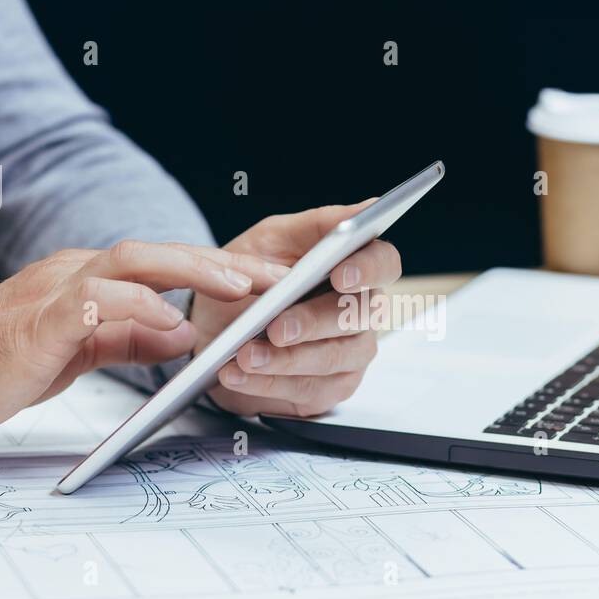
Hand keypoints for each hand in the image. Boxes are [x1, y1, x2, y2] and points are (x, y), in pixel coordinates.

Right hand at [0, 241, 286, 438]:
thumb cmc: (5, 363)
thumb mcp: (84, 351)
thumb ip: (131, 338)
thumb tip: (184, 333)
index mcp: (90, 279)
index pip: (166, 264)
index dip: (222, 268)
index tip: (272, 281)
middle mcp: (77, 272)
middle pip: (160, 251)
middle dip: (224, 261)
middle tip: (279, 276)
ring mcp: (56, 291)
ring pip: (133, 262)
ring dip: (193, 271)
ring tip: (242, 287)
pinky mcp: (38, 322)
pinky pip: (94, 303)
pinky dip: (138, 308)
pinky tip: (173, 322)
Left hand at [190, 201, 402, 416]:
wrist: (213, 328)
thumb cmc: (247, 278)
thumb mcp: (271, 240)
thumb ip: (318, 226)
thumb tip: (367, 207)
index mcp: (355, 267)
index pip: (385, 263)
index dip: (369, 269)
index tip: (341, 274)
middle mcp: (362, 312)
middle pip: (359, 317)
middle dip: (314, 322)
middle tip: (276, 327)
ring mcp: (350, 353)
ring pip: (333, 359)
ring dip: (285, 359)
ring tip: (244, 356)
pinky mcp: (329, 389)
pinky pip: (309, 391)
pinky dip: (269, 384)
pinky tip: (238, 374)